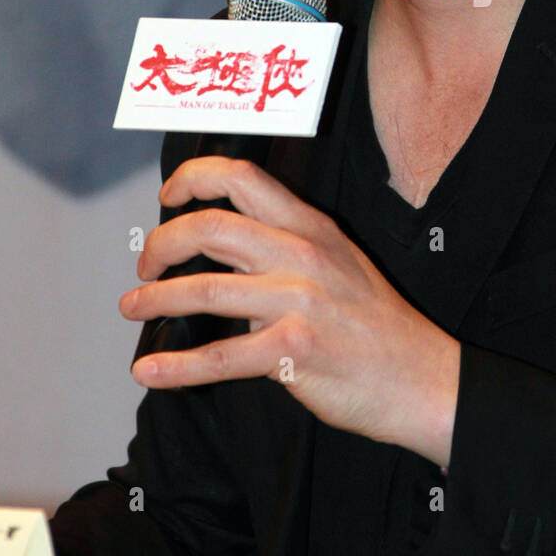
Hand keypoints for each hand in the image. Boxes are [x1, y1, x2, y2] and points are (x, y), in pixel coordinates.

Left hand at [119, 157, 459, 467]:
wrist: (422, 378)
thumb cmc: (377, 324)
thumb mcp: (340, 262)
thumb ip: (286, 247)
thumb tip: (221, 247)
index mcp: (312, 227)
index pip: (242, 178)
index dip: (194, 178)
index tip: (169, 196)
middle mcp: (303, 256)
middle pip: (210, 227)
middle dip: (161, 244)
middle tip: (147, 265)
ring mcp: (298, 303)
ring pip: (204, 290)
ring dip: (155, 299)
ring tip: (133, 307)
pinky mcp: (293, 353)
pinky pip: (218, 357)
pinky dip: (174, 366)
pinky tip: (148, 371)